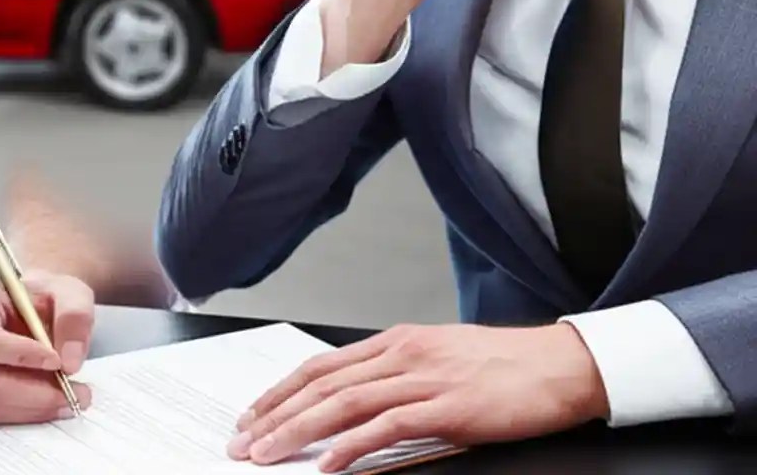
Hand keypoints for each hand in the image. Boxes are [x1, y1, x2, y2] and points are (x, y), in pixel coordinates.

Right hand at [0, 272, 95, 423]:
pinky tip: (45, 398)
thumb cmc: (42, 296)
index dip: (20, 357)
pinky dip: (22, 412)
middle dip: (37, 394)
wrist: (27, 306)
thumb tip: (70, 362)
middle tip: (77, 393)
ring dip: (34, 407)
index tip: (57, 362)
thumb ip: (74, 317)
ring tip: (68, 396)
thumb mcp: (69, 291)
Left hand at [227, 323, 607, 472]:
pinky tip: (326, 464)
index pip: (321, 366)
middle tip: (243, 442)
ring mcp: (424, 379)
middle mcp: (402, 355)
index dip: (280, 392)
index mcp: (396, 342)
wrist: (562, 366)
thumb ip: (394, 374)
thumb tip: (351, 399)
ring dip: (297, 431)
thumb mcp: (438, 358)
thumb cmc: (504, 366)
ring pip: (343, 404)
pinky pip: (387, 426)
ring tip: (267, 454)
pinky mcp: (448, 407)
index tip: (252, 415)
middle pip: (321, 385)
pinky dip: (350, 446)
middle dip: (274, 415)